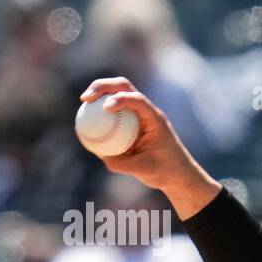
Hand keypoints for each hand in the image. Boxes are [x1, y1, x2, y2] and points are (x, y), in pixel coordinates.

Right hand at [79, 78, 221, 219]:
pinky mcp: (130, 123)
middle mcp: (146, 112)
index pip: (138, 101)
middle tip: (86, 97)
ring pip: (117, 94)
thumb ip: (124, 164)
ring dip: (100, 93)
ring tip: (84, 101)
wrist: (177, 174)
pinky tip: (86, 119)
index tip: (106, 108)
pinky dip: (99, 111)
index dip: (121, 99)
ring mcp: (138, 116)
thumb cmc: (165, 171)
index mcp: (155, 119)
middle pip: (124, 87)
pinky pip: (113, 113)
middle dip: (103, 86)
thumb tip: (102, 155)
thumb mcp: (145, 170)